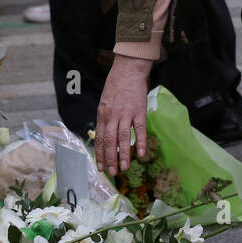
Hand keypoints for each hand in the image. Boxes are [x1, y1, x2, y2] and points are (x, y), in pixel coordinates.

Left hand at [95, 55, 152, 175]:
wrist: (128, 70)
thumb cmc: (116, 85)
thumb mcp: (104, 102)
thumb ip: (105, 118)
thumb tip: (105, 134)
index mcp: (102, 115)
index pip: (100, 139)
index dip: (100, 154)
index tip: (101, 167)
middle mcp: (112, 116)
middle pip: (109, 141)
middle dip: (110, 159)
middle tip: (112, 172)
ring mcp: (126, 114)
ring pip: (123, 138)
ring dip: (123, 155)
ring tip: (124, 168)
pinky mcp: (139, 111)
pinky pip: (139, 129)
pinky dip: (140, 142)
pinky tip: (141, 154)